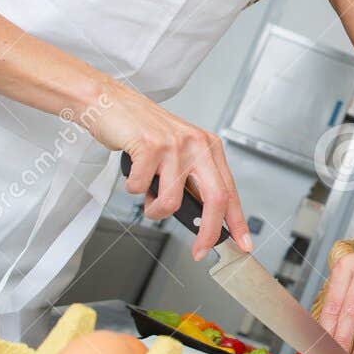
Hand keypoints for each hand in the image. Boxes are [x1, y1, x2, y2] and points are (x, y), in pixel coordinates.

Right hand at [86, 79, 249, 259]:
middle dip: (208, 232)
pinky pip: (140, 188)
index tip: (242, 243)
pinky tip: (133, 171)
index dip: (237, 221)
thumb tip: (202, 219)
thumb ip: (192, 181)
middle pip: (215, 199)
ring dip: (154, 208)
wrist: (111, 103)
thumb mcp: (179, 153)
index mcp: (209, 148)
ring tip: (147, 193)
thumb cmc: (143, 131)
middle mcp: (197, 144)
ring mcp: (174, 144)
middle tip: (200, 251)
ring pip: (171, 201)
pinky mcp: (149, 145)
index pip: (230, 190)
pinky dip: (132, 188)